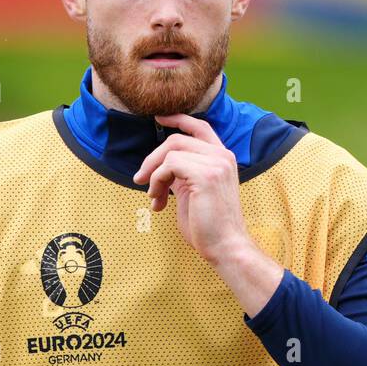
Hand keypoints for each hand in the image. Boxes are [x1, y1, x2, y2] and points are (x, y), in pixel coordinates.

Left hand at [134, 113, 283, 318]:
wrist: (225, 247)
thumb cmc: (209, 227)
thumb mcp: (194, 192)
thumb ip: (183, 174)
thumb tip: (160, 168)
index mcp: (222, 158)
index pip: (200, 127)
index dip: (178, 119)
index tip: (158, 119)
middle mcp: (222, 156)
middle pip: (178, 138)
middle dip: (153, 158)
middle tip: (141, 179)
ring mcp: (215, 163)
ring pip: (171, 151)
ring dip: (154, 173)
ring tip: (152, 196)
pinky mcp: (204, 174)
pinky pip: (169, 165)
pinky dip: (157, 181)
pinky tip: (157, 200)